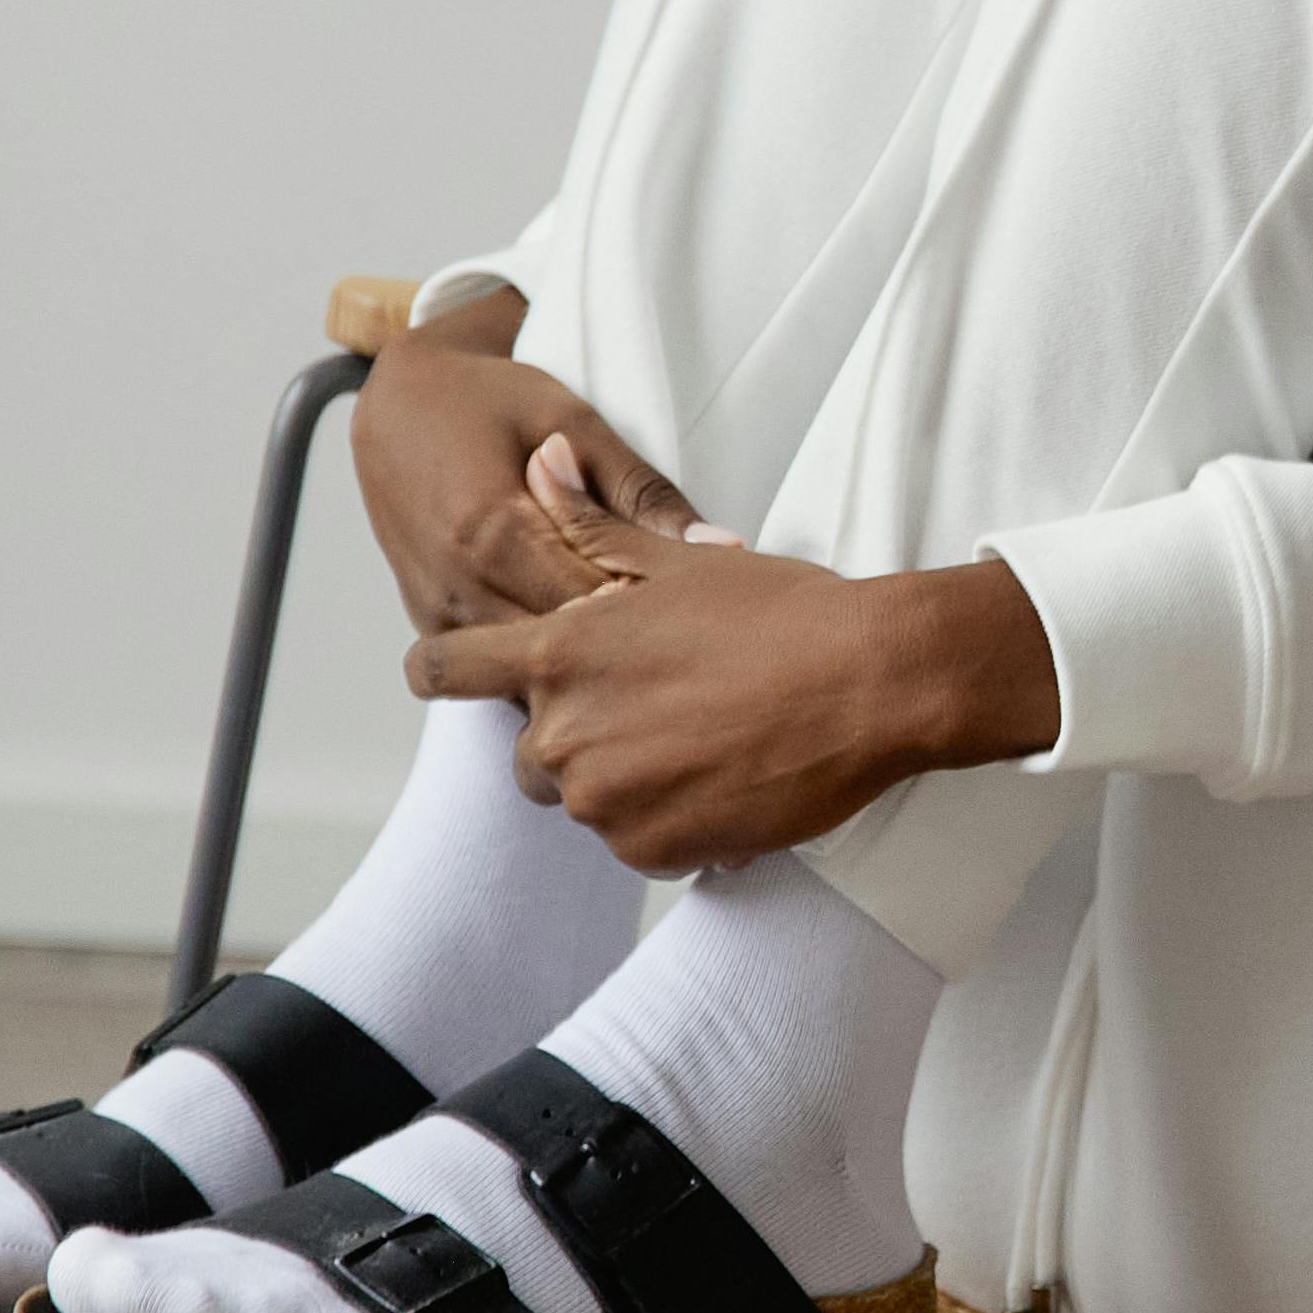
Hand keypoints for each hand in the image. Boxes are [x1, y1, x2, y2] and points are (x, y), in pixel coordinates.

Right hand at [352, 289, 702, 633]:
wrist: (397, 400)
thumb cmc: (489, 399)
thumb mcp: (577, 423)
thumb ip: (643, 492)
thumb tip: (718, 546)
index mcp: (493, 532)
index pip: (594, 605)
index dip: (651, 613)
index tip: (694, 606)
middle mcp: (456, 583)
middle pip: (561, 650)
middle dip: (622, 647)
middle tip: (675, 633)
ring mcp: (437, 608)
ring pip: (525, 672)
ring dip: (580, 662)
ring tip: (633, 640)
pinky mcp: (428, 619)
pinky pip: (492, 664)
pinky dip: (538, 659)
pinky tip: (582, 642)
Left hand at [406, 517, 1061, 872]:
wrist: (871, 683)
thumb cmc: (782, 612)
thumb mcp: (678, 560)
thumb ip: (590, 524)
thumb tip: (541, 462)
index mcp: (560, 653)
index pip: (445, 669)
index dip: (441, 671)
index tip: (452, 672)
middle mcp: (566, 732)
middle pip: (528, 754)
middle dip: (577, 737)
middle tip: (658, 710)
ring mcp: (607, 800)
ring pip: (587, 800)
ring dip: (627, 782)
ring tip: (705, 742)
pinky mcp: (654, 850)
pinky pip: (638, 844)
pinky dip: (670, 822)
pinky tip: (728, 779)